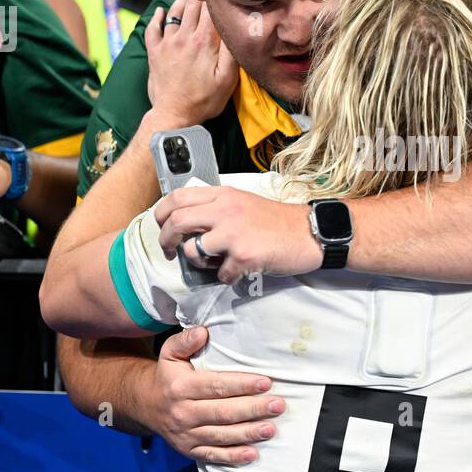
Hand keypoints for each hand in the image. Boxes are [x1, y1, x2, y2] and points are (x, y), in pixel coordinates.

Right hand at [139, 326, 285, 463]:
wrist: (145, 405)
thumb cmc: (168, 376)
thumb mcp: (170, 353)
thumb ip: (185, 341)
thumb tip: (203, 332)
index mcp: (181, 387)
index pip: (216, 386)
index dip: (242, 385)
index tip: (266, 383)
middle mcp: (183, 413)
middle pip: (223, 413)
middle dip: (253, 409)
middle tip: (278, 405)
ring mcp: (185, 434)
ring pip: (221, 435)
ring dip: (248, 433)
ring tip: (271, 429)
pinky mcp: (189, 450)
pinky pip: (212, 456)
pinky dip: (233, 457)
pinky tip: (252, 454)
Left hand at [145, 0, 237, 127]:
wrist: (173, 115)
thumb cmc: (205, 100)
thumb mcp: (227, 79)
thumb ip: (232, 51)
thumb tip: (237, 27)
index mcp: (205, 41)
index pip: (210, 8)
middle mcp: (184, 36)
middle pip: (192, 5)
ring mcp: (167, 43)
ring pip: (175, 12)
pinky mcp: (154, 52)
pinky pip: (153, 29)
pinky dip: (158, 17)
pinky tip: (162, 10)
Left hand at [153, 185, 322, 283]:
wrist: (311, 232)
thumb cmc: (277, 221)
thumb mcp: (243, 202)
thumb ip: (217, 207)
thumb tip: (189, 221)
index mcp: (223, 195)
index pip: (176, 197)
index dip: (161, 214)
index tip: (163, 228)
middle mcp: (225, 210)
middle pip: (176, 222)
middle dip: (166, 242)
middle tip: (172, 252)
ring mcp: (234, 233)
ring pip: (192, 250)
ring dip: (197, 262)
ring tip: (212, 263)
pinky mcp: (244, 255)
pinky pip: (220, 273)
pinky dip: (226, 277)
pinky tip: (239, 271)